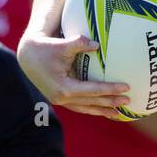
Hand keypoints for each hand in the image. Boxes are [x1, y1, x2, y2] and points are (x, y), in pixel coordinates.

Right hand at [16, 32, 131, 120]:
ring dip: (103, 110)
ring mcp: (60, 101)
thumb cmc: (46, 48)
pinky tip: (103, 110)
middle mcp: (62, 98)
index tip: (126, 87)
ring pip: (86, 108)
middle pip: (92, 102)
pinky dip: (92, 109)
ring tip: (119, 113)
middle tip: (129, 101)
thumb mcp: (62, 44)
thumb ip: (79, 43)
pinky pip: (79, 107)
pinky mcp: (60, 100)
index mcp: (64, 88)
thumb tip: (97, 44)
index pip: (93, 90)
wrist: (27, 57)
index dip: (110, 89)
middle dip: (111, 102)